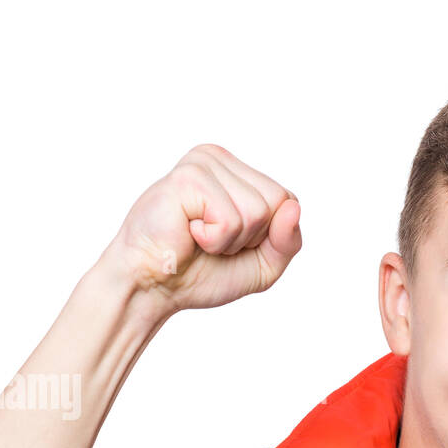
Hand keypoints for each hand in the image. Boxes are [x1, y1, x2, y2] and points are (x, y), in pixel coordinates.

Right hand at [100, 143, 302, 315]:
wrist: (153, 288)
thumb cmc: (201, 273)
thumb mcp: (263, 266)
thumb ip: (288, 242)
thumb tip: (293, 208)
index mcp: (237, 172)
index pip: (287, 200)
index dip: (268, 236)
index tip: (231, 242)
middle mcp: (220, 159)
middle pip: (277, 202)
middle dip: (252, 238)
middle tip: (213, 241)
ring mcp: (203, 163)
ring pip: (257, 211)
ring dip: (230, 241)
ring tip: (198, 237)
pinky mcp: (188, 178)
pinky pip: (231, 219)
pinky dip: (214, 240)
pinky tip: (189, 232)